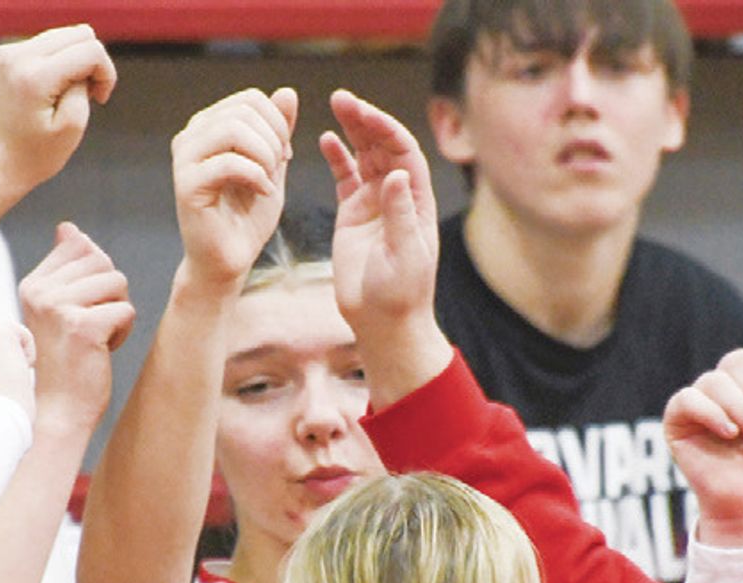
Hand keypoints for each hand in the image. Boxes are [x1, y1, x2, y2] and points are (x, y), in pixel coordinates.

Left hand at [0, 24, 117, 199]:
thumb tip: (85, 61)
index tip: (100, 100)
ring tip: (71, 93)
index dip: (106, 73)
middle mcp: (17, 56)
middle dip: (93, 63)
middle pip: (79, 34)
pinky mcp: (5, 53)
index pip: (90, 50)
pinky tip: (55, 88)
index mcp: (35, 77)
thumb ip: (85, 87)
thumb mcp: (73, 127)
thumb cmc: (37, 154)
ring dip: (77, 61)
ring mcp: (7, 51)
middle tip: (89, 95)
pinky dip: (60, 62)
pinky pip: (47, 43)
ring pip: (64, 35)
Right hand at [19, 222, 134, 430]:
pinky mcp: (82, 326)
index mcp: (33, 284)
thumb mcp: (60, 311)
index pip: (80, 247)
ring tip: (95, 340)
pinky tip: (101, 351)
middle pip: (102, 261)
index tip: (80, 312)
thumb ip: (66, 268)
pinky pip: (125, 310)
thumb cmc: (65, 363)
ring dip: (117, 313)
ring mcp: (58, 307)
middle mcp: (40, 291)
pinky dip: (122, 333)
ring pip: (117, 282)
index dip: (96, 279)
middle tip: (91, 327)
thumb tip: (70, 229)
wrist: (58, 411)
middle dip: (110, 294)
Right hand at [172, 88, 296, 288]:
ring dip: (264, 155)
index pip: (250, 99)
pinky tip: (263, 192)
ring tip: (270, 180)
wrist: (229, 261)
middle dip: (274, 139)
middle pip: (244, 110)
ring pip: (233, 129)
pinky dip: (256, 176)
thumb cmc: (248, 218)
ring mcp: (185, 159)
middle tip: (279, 169)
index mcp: (209, 127)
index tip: (284, 156)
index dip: (278, 124)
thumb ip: (278, 132)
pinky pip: (228, 163)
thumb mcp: (272, 167)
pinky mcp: (187, 185)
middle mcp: (191, 136)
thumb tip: (288, 92)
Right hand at [319, 89, 439, 334]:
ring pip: (364, 157)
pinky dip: (336, 157)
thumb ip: (400, 214)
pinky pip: (345, 178)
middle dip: (366, 121)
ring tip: (335, 104)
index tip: (365, 114)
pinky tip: (325, 139)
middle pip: (383, 148)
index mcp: (417, 203)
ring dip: (352, 130)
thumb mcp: (404, 256)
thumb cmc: (401, 296)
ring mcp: (374, 205)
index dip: (386, 130)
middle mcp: (398, 198)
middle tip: (343, 98)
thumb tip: (399, 174)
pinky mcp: (353, 216)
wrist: (384, 324)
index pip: (404, 154)